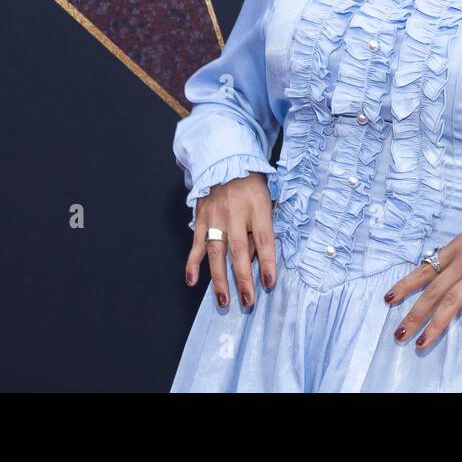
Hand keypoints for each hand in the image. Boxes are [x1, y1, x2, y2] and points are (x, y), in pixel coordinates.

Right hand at [186, 172, 275, 309]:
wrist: (226, 160)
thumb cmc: (251, 185)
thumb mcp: (265, 201)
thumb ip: (261, 229)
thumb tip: (256, 262)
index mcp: (257, 207)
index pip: (264, 239)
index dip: (267, 263)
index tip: (269, 283)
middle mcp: (235, 213)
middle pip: (240, 250)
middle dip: (243, 279)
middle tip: (248, 301)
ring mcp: (215, 217)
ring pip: (217, 252)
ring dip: (219, 279)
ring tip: (223, 300)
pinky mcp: (201, 219)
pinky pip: (197, 244)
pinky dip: (193, 264)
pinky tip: (192, 281)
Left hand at [382, 198, 461, 350]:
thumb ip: (453, 257)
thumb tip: (435, 272)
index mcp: (452, 252)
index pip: (423, 271)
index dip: (404, 286)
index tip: (387, 300)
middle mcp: (461, 264)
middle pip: (432, 293)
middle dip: (414, 315)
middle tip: (399, 334)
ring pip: (452, 302)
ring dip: (435, 324)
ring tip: (421, 343)